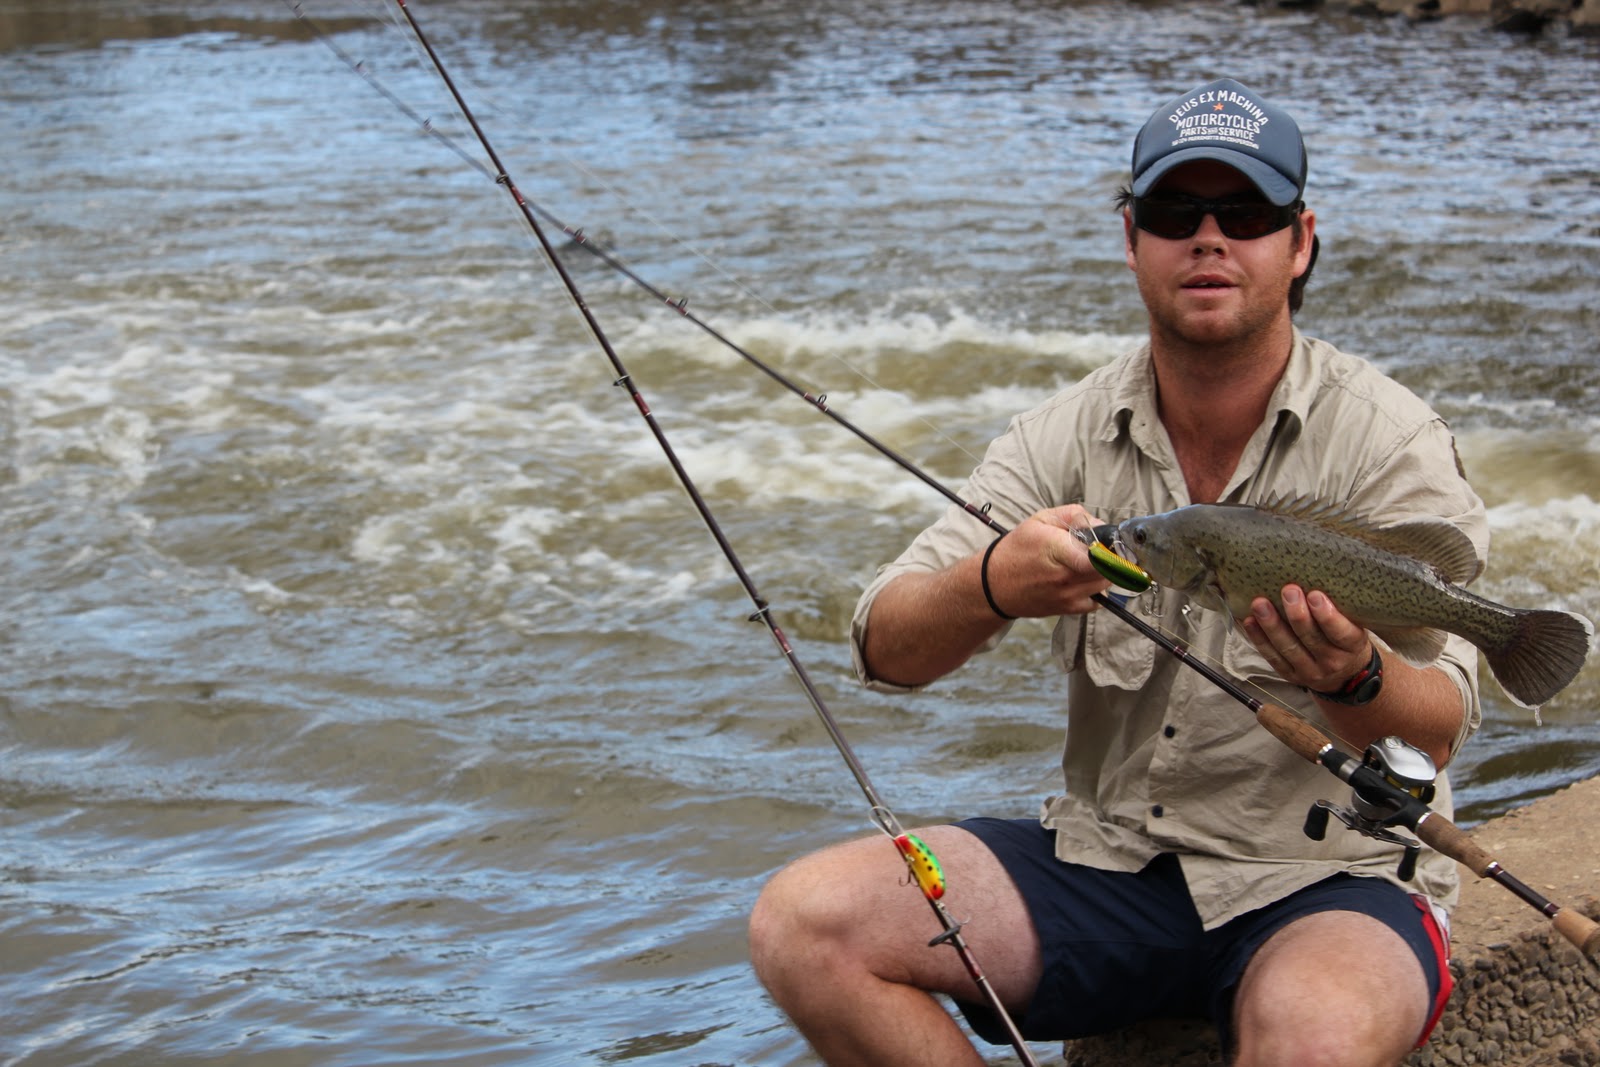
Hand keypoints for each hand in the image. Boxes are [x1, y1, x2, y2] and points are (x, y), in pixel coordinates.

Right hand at [981, 504, 1111, 617]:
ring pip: (1106, 584)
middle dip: (1109, 556)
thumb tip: (1100, 526)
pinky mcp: (1069, 609)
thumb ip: (1073, 515)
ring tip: (1089, 562)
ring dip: (1105, 572)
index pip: (1095, 556)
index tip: (1108, 542)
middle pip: (1107, 568)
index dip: (1108, 549)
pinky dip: (1097, 589)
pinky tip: (1084, 579)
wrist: (994, 585)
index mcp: (1056, 549)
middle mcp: (1064, 576)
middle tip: (1099, 549)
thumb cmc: (1017, 549)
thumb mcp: (1040, 520)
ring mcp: (1068, 595)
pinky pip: (1098, 600)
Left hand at [1239, 584, 1372, 693]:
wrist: (1346, 673)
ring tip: (1260, 604)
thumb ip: (1341, 606)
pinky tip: (1249, 621)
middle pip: (1311, 639)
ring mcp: (1310, 672)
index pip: (1341, 633)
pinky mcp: (1290, 675)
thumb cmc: (1347, 637)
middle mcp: (1332, 662)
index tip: (1316, 595)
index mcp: (1353, 646)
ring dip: (1272, 625)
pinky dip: (1259, 638)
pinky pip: (1272, 657)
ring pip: (1288, 648)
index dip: (1328, 616)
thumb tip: (1318, 571)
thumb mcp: (1355, 623)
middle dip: (1297, 615)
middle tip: (1288, 591)